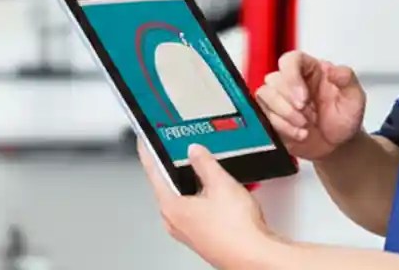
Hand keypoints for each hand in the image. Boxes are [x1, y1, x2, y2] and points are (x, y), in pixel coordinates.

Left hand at [138, 141, 281, 269]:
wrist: (255, 255)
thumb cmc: (235, 230)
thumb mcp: (220, 183)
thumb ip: (205, 163)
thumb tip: (195, 151)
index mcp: (171, 207)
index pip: (153, 172)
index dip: (149, 152)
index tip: (144, 141)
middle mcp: (176, 223)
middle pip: (170, 187)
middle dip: (177, 169)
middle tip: (181, 151)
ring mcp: (190, 233)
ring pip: (187, 201)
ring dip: (196, 185)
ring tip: (211, 172)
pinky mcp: (206, 239)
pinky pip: (200, 212)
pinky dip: (208, 200)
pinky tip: (224, 195)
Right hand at [255, 50, 365, 160]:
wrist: (339, 145)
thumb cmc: (345, 117)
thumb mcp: (355, 97)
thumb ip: (347, 79)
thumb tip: (334, 70)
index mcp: (310, 69)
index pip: (291, 60)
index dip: (291, 77)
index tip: (303, 98)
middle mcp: (292, 80)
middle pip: (274, 79)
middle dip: (289, 102)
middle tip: (309, 117)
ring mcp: (279, 98)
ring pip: (265, 95)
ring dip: (284, 114)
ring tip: (305, 126)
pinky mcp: (272, 115)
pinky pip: (264, 115)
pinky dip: (281, 127)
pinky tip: (299, 134)